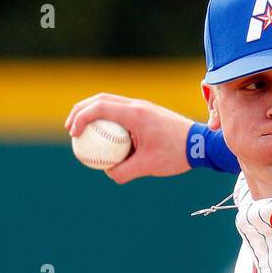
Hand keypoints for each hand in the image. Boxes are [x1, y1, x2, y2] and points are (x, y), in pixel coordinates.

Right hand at [65, 94, 193, 183]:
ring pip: (110, 102)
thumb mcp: (148, 166)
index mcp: (135, 114)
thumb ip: (125, 172)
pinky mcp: (146, 112)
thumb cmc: (176, 154)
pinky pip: (120, 111)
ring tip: (83, 131)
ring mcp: (142, 107)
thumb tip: (108, 173)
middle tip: (71, 129)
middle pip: (100, 100)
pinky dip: (107, 118)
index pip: (100, 108)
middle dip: (80, 111)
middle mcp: (137, 106)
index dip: (81, 118)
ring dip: (93, 113)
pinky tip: (104, 136)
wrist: (200, 143)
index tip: (74, 134)